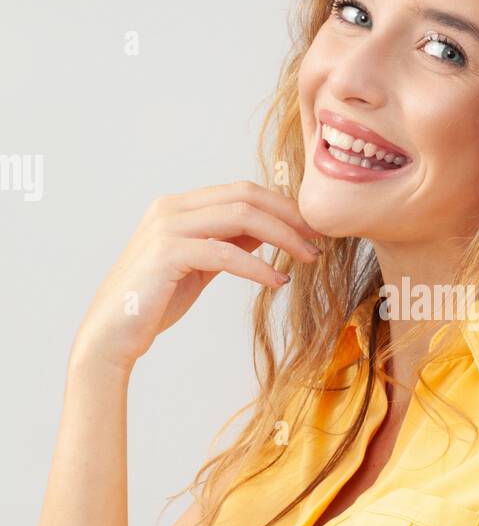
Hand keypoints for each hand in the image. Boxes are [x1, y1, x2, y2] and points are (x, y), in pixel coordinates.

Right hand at [69, 180, 322, 374]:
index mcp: (178, 206)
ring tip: (308, 259)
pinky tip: (278, 280)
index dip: (282, 206)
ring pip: (241, 217)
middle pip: (246, 196)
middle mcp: (171, 208)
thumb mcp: (199, 265)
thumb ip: (228, 243)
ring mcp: (167, 228)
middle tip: (318, 240)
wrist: (112, 334)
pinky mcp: (167, 254)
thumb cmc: (155, 301)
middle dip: (289, 216)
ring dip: (283, 237)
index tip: (311, 228)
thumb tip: (267, 231)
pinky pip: (227, 253)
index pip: (242, 190)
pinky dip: (259, 266)